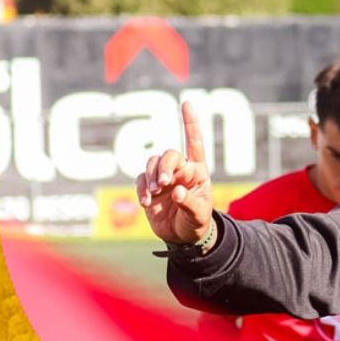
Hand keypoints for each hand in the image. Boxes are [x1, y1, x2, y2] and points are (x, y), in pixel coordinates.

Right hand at [136, 101, 213, 243]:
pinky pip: (140, 179)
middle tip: (164, 184)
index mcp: (197, 170)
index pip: (194, 142)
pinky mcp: (148, 187)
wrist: (183, 237)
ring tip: (155, 193)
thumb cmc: (197, 222)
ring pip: (152, 163)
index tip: (186, 103)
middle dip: (164, 167)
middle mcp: (180, 169)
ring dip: (151, 176)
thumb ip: (189, 202)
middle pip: (169, 154)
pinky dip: (141, 189)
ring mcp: (163, 178)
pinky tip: (146, 203)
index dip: (190, 123)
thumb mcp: (199, 214)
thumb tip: (176, 192)